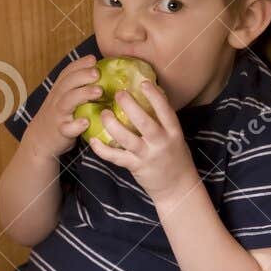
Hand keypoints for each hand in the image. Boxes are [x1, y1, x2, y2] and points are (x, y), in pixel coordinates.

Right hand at [25, 56, 101, 159]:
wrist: (39, 139)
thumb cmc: (59, 116)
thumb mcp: (65, 98)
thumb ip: (78, 87)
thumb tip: (103, 74)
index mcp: (60, 90)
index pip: (67, 72)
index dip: (79, 64)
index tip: (93, 59)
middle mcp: (57, 99)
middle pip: (67, 83)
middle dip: (82, 75)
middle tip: (97, 72)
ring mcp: (58, 115)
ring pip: (67, 102)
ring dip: (83, 94)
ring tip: (99, 91)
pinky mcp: (61, 131)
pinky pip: (67, 128)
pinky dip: (76, 125)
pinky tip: (86, 122)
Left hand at [87, 82, 198, 203]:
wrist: (178, 187)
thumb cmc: (175, 156)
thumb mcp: (175, 136)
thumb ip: (163, 119)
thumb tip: (152, 93)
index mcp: (173, 132)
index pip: (165, 111)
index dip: (155, 97)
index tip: (144, 83)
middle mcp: (161, 143)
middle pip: (144, 123)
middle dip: (131, 107)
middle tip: (119, 93)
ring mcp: (148, 156)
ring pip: (127, 139)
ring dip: (113, 125)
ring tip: (103, 113)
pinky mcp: (136, 167)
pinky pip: (116, 157)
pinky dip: (102, 149)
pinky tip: (92, 139)